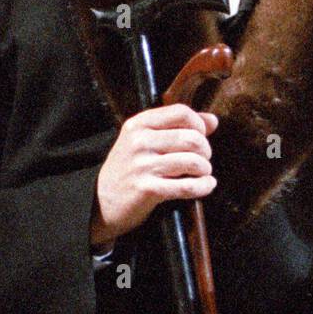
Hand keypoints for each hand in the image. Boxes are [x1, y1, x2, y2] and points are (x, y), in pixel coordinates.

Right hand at [90, 104, 217, 248]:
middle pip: (192, 138)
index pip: (181, 112)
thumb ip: (177, 126)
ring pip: (193, 162)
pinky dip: (203, 186)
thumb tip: (212, 121)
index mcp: (139, 124)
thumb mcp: (144, 140)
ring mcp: (142, 166)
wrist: (99, 201)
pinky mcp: (147, 189)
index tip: (201, 136)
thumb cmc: (128, 168)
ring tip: (203, 173)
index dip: (199, 124)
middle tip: (203, 159)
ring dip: (205, 170)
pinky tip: (206, 185)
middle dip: (205, 150)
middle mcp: (139, 142)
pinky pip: (188, 186)